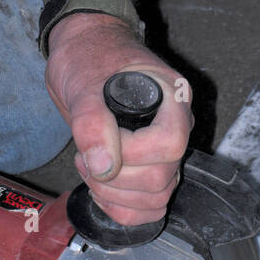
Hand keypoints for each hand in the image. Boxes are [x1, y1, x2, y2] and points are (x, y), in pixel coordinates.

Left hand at [45, 13, 192, 227]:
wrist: (85, 52)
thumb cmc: (88, 57)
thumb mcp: (83, 83)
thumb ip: (91, 122)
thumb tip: (103, 165)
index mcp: (172, 97)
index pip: (171, 143)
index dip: (133, 152)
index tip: (101, 141)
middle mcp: (176, 125)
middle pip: (162, 177)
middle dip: (115, 178)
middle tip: (85, 157)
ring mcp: (164, 148)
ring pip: (157, 197)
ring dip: (115, 195)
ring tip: (89, 166)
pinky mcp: (149, 166)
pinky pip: (148, 206)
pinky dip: (121, 207)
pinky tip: (99, 185)